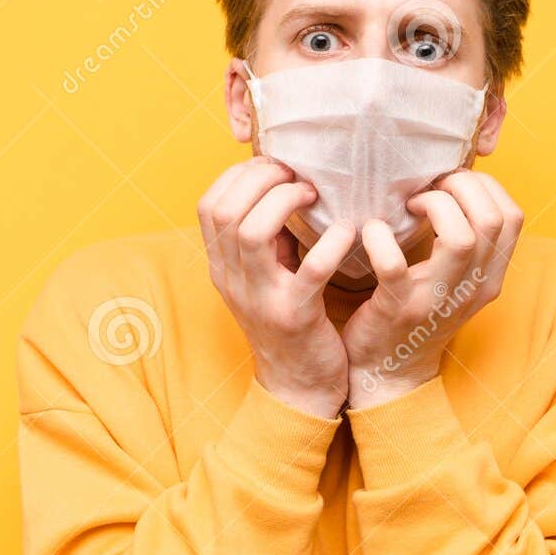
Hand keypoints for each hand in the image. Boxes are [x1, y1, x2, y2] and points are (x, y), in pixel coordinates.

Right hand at [198, 158, 356, 417]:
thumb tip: (286, 184)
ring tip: (313, 196)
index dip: (239, 175)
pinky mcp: (296, 317)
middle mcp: (233, 280)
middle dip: (261, 179)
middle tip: (297, 177)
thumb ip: (270, 237)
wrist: (299, 387)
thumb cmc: (289, 320)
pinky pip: (309, 271)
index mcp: (223, 267)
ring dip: (285, 202)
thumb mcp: (266, 275)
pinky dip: (330, 243)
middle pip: (225, 211)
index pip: (208, 206)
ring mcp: (261, 299)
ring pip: (252, 232)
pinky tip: (347, 231)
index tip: (275, 167)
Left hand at [342, 171, 522, 408]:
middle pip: (492, 219)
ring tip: (409, 206)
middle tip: (429, 186)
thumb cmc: (417, 313)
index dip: (485, 186)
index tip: (452, 180)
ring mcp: (438, 300)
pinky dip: (379, 237)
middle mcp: (472, 288)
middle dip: (461, 186)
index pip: (512, 217)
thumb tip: (454, 182)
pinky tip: (371, 230)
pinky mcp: (399, 309)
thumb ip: (464, 243)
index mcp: (488, 277)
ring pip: (461, 237)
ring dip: (433, 205)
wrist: (389, 372)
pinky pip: (393, 265)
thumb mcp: (455, 281)